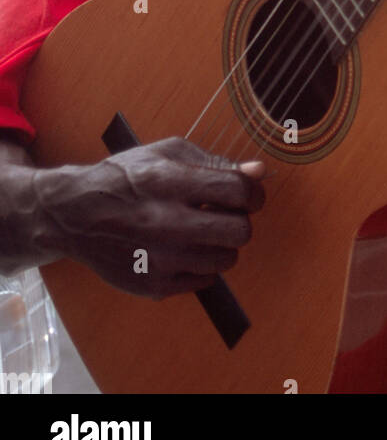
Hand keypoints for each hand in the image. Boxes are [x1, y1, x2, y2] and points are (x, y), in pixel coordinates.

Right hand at [34, 137, 265, 298]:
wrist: (74, 216)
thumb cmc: (125, 178)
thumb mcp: (166, 153)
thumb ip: (214, 162)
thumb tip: (258, 172)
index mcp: (169, 182)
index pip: (238, 191)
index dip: (253, 192)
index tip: (247, 194)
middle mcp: (165, 223)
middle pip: (240, 231)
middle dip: (240, 220)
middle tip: (225, 214)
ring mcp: (159, 259)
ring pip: (226, 259)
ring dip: (222, 243)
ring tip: (202, 231)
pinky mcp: (153, 286)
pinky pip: (205, 281)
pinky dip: (202, 265)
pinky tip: (183, 249)